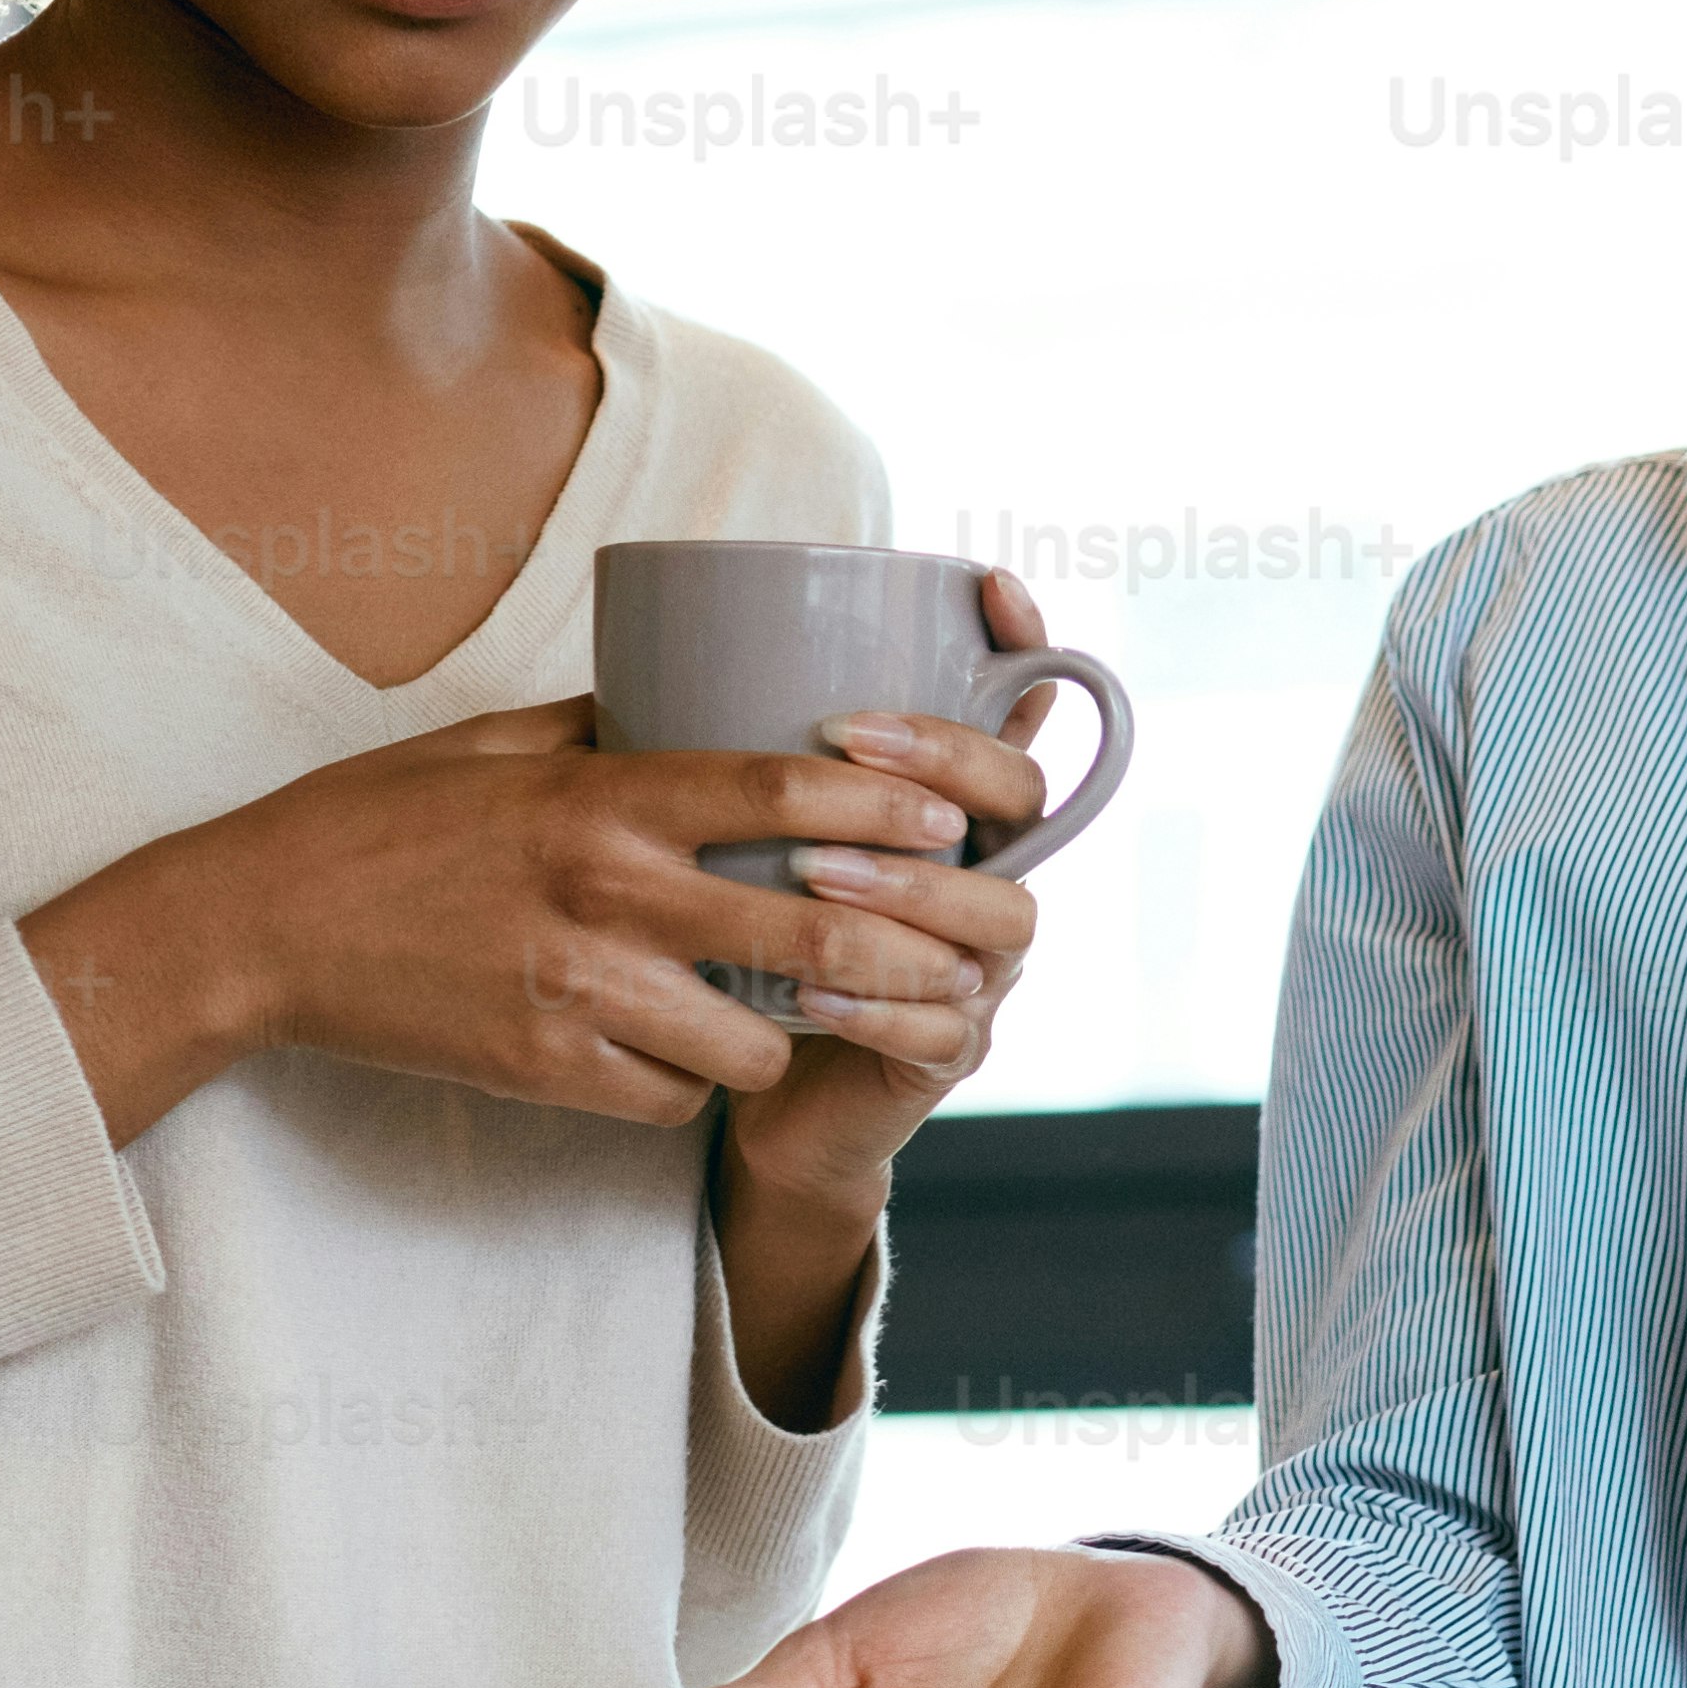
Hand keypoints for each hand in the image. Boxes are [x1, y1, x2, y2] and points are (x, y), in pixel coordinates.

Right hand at [17, 691, 1019, 1140]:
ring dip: (787, 1037)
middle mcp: (608, 893)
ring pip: (759, 1044)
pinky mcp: (547, 1072)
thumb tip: (696, 693)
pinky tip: (679, 1060)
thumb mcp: (495, 743)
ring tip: (789, 1018)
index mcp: (604, 795)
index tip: (952, 816)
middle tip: (952, 957)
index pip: (791, 790)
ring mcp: (580, 992)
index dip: (895, 805)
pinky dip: (692, 1089)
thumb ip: (607, 726)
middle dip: (905, 952)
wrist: (257, 928)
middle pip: (816, 930)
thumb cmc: (377, 822)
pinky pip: (676, 1103)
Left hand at [715, 577, 1074, 1228]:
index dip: (1026, 653)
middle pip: (1027, 808)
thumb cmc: (746, 947)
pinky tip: (806, 994)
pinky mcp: (946, 1062)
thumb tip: (659, 648)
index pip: (1019, 722)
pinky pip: (942, 1033)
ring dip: (911, 890)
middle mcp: (986, 886)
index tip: (991, 587)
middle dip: (948, 765)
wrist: (755, 1100)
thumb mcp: (738, 837)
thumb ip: (741, 759)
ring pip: (999, 919)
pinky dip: (877, 1009)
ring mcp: (979, 977)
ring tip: (814, 875)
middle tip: (845, 742)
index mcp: (952, 822)